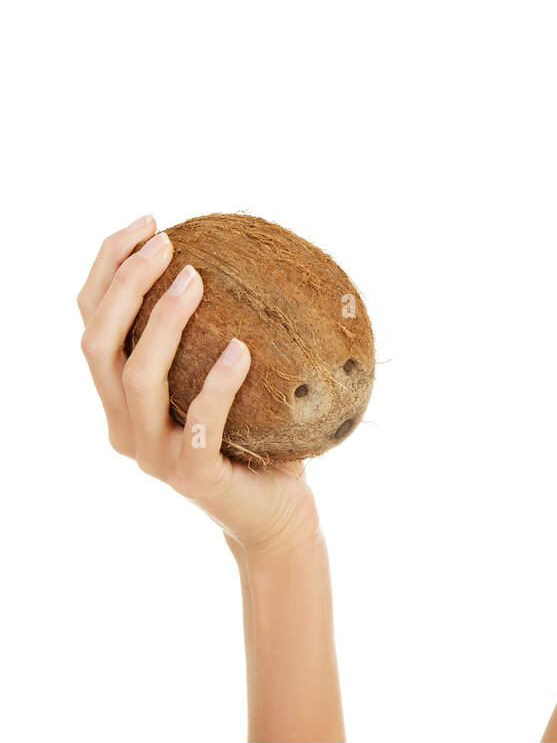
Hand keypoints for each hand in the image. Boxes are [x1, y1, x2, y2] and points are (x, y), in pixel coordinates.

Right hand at [78, 214, 320, 557]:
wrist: (278, 519)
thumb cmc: (258, 443)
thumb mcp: (232, 383)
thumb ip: (219, 334)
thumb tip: (247, 256)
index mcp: (122, 399)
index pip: (93, 322)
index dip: (107, 268)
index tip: (147, 224)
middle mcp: (124, 426)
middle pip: (99, 344)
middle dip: (124, 284)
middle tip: (166, 242)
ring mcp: (154, 455)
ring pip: (137, 378)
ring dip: (162, 322)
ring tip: (195, 277)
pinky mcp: (193, 475)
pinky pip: (202, 422)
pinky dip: (219, 383)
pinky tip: (241, 349)